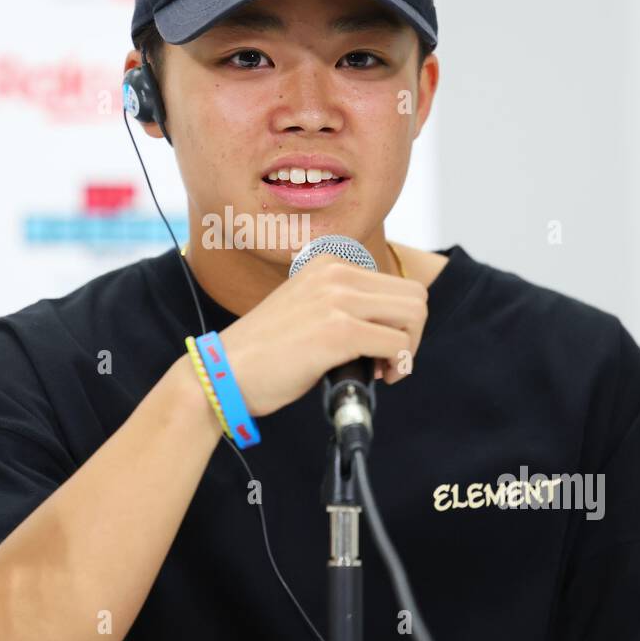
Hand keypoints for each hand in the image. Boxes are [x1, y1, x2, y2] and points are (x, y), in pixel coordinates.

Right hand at [215, 255, 427, 417]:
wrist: (224, 373)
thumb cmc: (265, 353)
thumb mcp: (307, 309)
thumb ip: (344, 306)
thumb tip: (389, 328)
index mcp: (328, 263)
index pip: (397, 284)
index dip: (398, 321)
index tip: (378, 348)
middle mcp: (335, 272)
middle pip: (415, 296)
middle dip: (411, 334)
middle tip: (388, 362)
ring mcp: (336, 299)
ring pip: (413, 316)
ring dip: (407, 350)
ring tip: (382, 370)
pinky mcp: (337, 331)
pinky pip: (396, 344)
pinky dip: (396, 365)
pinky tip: (375, 378)